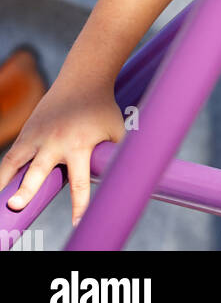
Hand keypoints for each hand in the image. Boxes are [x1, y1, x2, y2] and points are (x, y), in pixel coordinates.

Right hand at [0, 78, 125, 229]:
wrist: (83, 79)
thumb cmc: (103, 110)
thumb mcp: (117, 131)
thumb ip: (115, 156)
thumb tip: (127, 180)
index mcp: (80, 144)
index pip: (79, 181)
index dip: (79, 205)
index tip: (77, 223)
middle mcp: (55, 141)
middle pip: (39, 169)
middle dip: (27, 189)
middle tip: (16, 205)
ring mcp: (38, 135)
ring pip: (15, 161)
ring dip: (5, 182)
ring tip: (2, 204)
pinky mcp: (27, 131)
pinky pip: (12, 155)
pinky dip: (5, 172)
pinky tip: (3, 187)